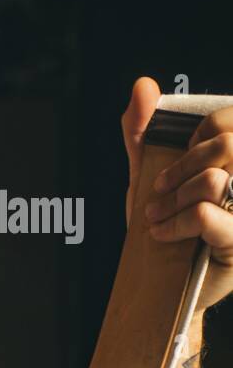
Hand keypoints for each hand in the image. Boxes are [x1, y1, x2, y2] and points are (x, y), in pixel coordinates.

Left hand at [122, 75, 232, 311]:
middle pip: (227, 147)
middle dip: (179, 169)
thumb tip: (144, 85)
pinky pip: (209, 215)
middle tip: (157, 194)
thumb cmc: (165, 226)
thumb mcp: (147, 176)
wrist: (162, 283)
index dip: (196, 137)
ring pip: (216, 181)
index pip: (230, 122)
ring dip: (172, 199)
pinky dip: (176, 223)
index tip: (175, 160)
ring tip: (155, 216)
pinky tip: (161, 234)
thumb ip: (143, 133)